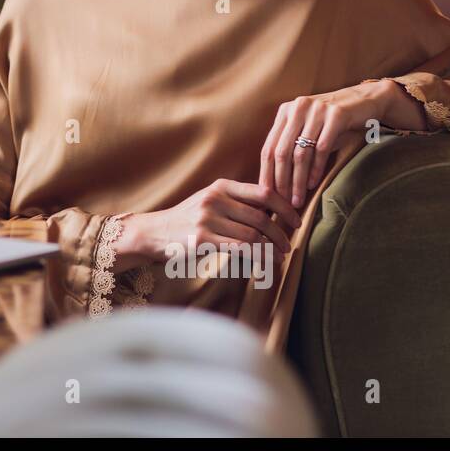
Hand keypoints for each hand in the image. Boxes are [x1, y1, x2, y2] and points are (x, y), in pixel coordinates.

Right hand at [118, 179, 300, 267]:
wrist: (152, 233)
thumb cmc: (185, 220)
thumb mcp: (209, 202)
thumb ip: (236, 203)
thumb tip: (274, 212)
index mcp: (220, 186)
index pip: (264, 193)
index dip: (285, 208)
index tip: (296, 221)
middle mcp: (214, 199)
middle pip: (261, 217)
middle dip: (280, 234)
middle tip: (287, 246)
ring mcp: (207, 219)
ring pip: (253, 236)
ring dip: (271, 249)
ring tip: (277, 257)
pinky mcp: (201, 239)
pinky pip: (240, 249)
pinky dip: (257, 258)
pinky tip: (263, 264)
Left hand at [259, 80, 398, 210]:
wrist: (365, 100)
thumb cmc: (333, 122)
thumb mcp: (308, 127)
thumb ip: (291, 144)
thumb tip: (275, 180)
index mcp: (285, 111)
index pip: (268, 147)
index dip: (266, 173)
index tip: (266, 195)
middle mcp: (297, 108)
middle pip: (281, 152)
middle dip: (281, 181)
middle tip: (282, 202)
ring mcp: (317, 110)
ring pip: (300, 153)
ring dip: (298, 180)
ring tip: (297, 199)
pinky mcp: (337, 115)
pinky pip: (322, 149)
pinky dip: (316, 169)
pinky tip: (312, 184)